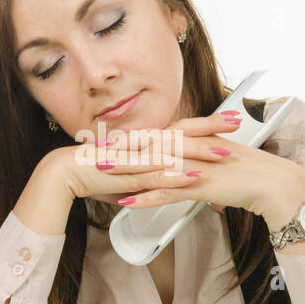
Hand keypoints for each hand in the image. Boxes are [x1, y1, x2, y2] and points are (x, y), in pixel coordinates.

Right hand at [50, 111, 244, 205]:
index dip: (207, 123)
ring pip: (175, 151)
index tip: (230, 119)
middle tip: (238, 121)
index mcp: (147, 141)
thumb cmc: (96, 174)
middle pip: (184, 131)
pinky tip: (193, 176)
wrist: (66, 173)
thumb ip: (150, 176)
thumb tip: (165, 184)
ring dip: (201, 152)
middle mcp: (145, 143)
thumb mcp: (131, 175)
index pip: (182, 128)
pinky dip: (176, 175)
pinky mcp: (128, 173)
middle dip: (212, 127)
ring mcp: (137, 157)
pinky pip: (156, 174)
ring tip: (225, 153)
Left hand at [78, 111, 304, 219]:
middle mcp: (194, 148)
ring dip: (126, 171)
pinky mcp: (201, 184)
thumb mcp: (225, 166)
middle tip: (96, 154)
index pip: (160, 137)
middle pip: (150, 147)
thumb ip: (209, 167)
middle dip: (122, 151)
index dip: (134, 140)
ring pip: (154, 167)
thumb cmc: (253, 176)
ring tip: (102, 175)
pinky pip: (167, 191)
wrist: (275, 184)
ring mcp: (196, 165)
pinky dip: (146, 197)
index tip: (112, 142)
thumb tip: (200, 178)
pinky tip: (127, 202)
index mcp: (198, 139)